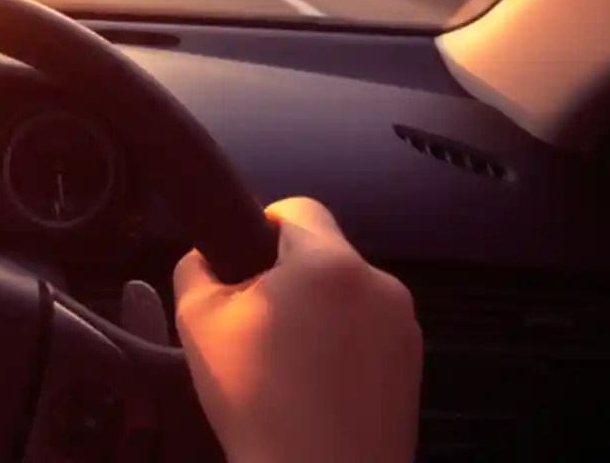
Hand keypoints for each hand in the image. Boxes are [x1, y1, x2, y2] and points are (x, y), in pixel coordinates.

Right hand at [173, 197, 421, 462]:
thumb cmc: (259, 402)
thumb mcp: (199, 323)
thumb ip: (196, 269)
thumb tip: (208, 257)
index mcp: (330, 262)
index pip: (295, 207)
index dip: (258, 228)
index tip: (239, 271)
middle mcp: (379, 284)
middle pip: (321, 254)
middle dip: (285, 279)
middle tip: (251, 326)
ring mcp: (403, 327)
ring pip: (344, 295)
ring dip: (314, 313)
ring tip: (282, 365)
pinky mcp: (413, 366)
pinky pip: (366, 333)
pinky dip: (339, 347)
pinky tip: (313, 388)